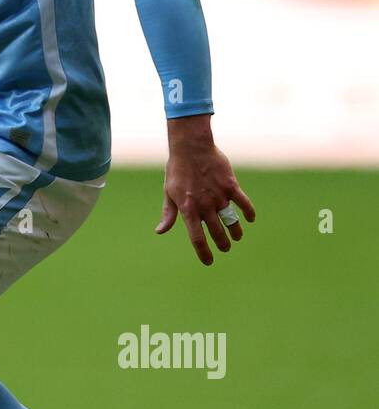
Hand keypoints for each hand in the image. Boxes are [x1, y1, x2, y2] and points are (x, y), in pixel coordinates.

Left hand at [156, 115, 255, 265]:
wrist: (191, 147)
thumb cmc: (177, 170)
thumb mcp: (169, 192)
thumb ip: (169, 214)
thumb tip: (159, 231)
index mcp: (188, 209)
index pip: (197, 238)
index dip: (204, 253)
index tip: (209, 262)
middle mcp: (205, 206)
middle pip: (217, 234)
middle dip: (222, 244)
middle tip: (225, 248)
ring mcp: (219, 196)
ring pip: (232, 222)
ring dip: (236, 232)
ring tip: (236, 236)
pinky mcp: (231, 186)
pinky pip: (244, 203)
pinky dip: (249, 213)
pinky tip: (250, 219)